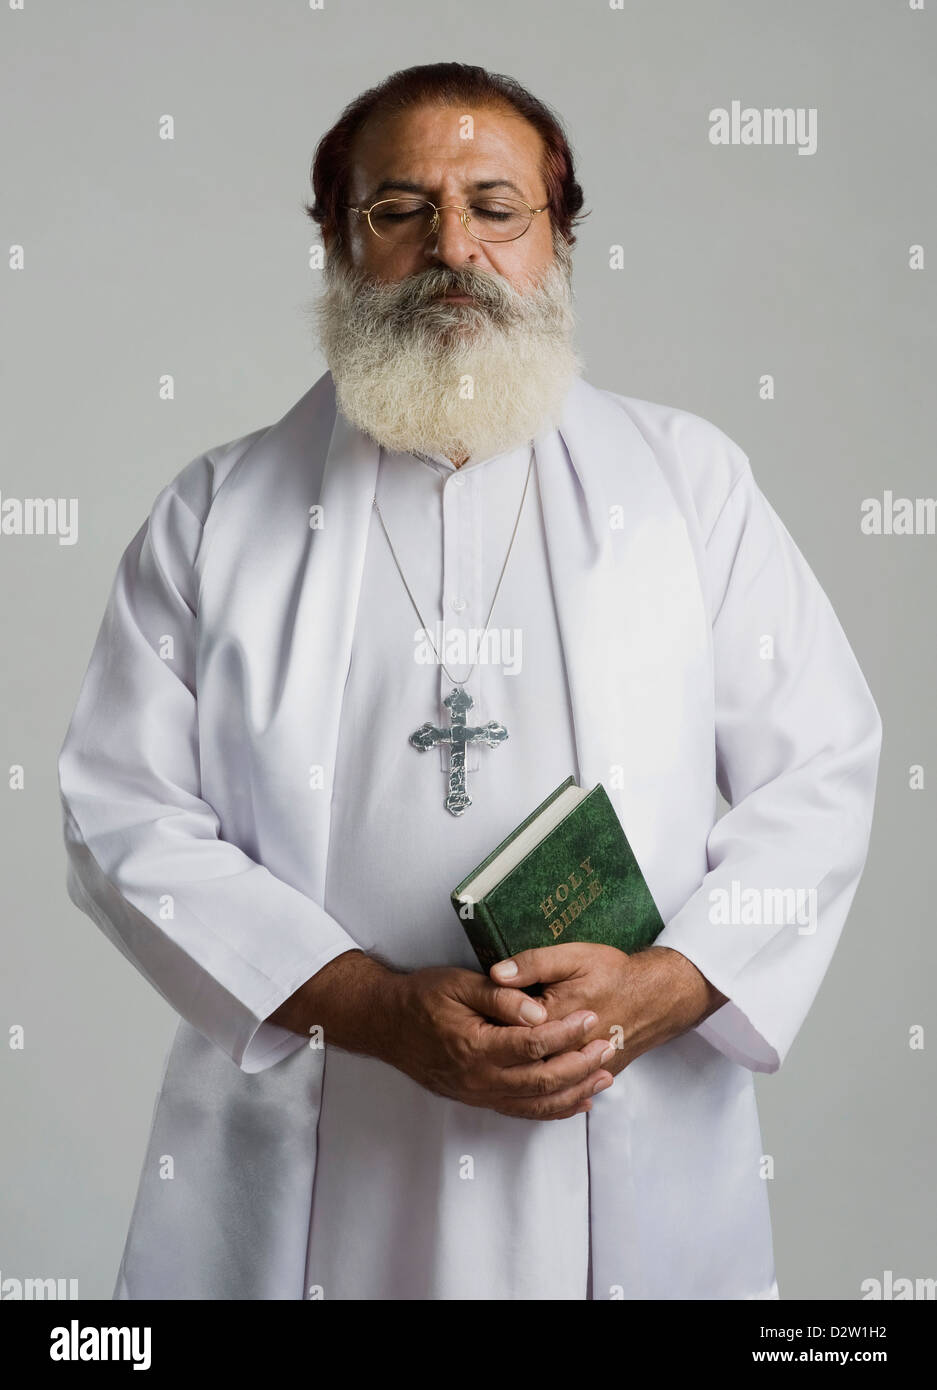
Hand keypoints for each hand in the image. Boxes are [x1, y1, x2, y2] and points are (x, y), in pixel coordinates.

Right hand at [381, 965, 617, 1119]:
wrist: (387, 1024)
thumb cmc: (423, 997)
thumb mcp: (460, 984)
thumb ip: (502, 998)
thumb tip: (540, 1012)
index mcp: (475, 1046)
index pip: (532, 1045)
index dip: (566, 1033)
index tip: (590, 1017)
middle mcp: (478, 1079)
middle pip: (541, 1081)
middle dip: (580, 1065)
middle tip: (607, 1046)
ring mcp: (478, 1094)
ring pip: (536, 1103)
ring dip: (574, 1092)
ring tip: (604, 1076)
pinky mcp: (478, 1099)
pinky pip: (522, 1111)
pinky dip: (553, 1109)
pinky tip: (577, 1101)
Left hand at [490, 944, 727, 1077]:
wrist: (656, 997)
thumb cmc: (613, 973)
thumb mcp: (572, 956)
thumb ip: (533, 964)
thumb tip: (496, 974)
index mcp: (554, 1018)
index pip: (508, 1029)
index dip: (489, 1025)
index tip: (474, 1018)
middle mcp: (565, 1050)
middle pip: (519, 1060)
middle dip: (498, 1055)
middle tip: (481, 1046)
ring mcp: (578, 1069)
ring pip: (539, 1082)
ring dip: (516, 1077)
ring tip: (497, 1067)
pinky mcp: (589, 1077)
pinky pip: (562, 1093)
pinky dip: (542, 1092)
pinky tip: (527, 1086)